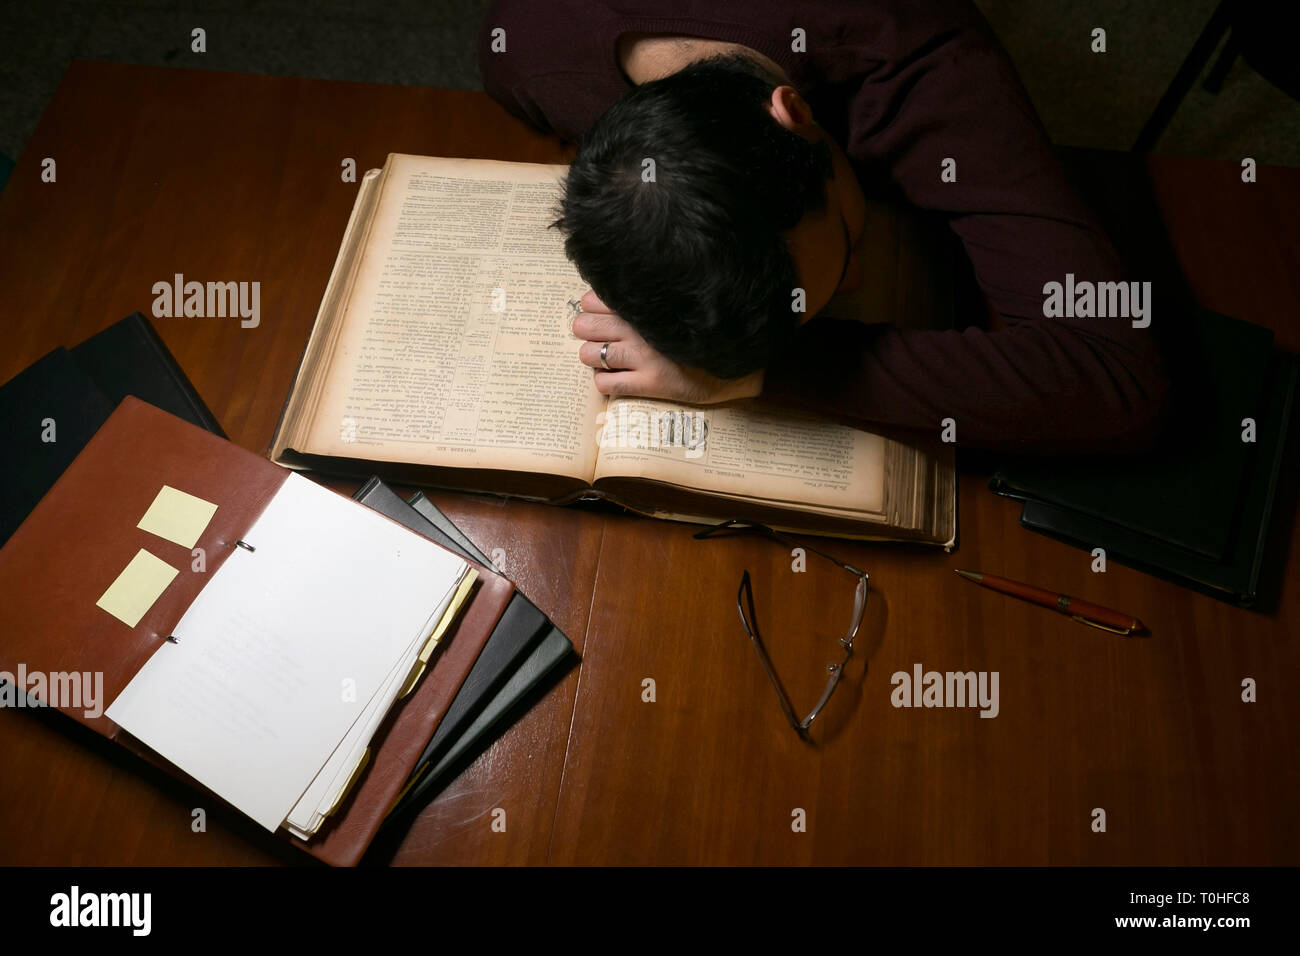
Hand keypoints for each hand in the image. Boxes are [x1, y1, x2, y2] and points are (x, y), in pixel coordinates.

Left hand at [570, 290, 763, 403]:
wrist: (736, 363)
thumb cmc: (704, 333)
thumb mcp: (678, 306)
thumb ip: (648, 299)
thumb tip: (611, 296)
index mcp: (645, 304)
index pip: (592, 299)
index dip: (590, 308)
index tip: (599, 313)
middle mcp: (639, 328)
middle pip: (585, 325)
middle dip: (585, 331)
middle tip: (597, 337)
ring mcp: (643, 356)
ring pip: (589, 354)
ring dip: (591, 356)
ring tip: (603, 358)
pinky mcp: (649, 383)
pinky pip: (605, 384)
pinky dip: (603, 382)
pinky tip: (615, 378)